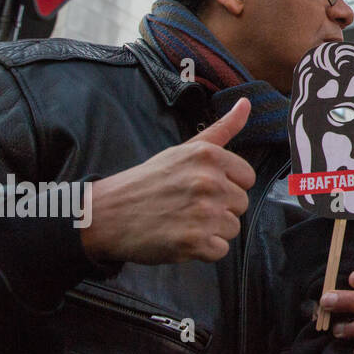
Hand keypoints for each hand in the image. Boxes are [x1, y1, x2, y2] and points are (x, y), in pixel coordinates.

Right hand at [81, 99, 255, 264]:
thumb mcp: (184, 149)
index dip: (228, 186)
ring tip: (183, 221)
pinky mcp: (194, 241)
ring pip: (232, 228)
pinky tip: (181, 238)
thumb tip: (247, 103)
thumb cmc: (148, 181)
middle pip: (241, 204)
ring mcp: (202, 213)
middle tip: (188, 205)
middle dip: (219, 208)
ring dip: (212, 230)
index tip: (203, 188)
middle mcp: (209, 182)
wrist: (106, 214)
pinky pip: (220, 251)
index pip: (247, 178)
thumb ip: (222, 128)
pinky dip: (203, 251)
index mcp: (209, 156)